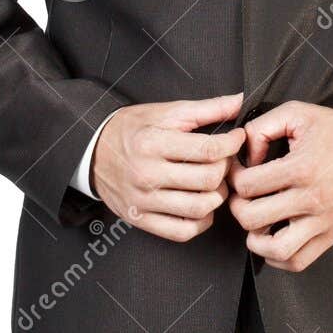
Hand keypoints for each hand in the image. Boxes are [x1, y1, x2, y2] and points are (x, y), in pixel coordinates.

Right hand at [91, 92, 244, 240]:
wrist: (93, 151)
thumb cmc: (132, 129)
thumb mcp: (166, 112)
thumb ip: (206, 108)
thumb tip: (239, 101)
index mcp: (153, 143)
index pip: (208, 149)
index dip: (232, 143)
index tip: (236, 138)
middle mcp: (147, 174)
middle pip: (208, 179)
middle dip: (225, 168)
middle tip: (223, 160)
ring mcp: (144, 201)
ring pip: (200, 208)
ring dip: (218, 196)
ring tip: (213, 183)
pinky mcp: (142, 220)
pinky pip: (184, 231)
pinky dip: (201, 221)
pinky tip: (201, 204)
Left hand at [227, 102, 332, 272]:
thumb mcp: (298, 113)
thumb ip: (262, 127)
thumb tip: (245, 156)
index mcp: (301, 168)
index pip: (247, 185)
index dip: (234, 177)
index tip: (238, 172)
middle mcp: (311, 199)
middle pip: (252, 218)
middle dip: (237, 206)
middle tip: (242, 197)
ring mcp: (322, 222)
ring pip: (275, 249)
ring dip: (254, 239)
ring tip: (255, 222)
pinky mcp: (330, 236)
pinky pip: (297, 262)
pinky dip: (277, 257)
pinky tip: (272, 238)